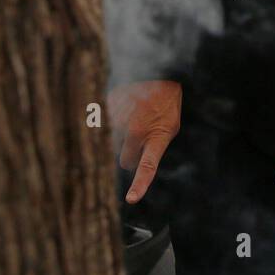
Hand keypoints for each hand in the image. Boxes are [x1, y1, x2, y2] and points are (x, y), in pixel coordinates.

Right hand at [108, 80, 182, 203]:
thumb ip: (151, 150)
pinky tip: (126, 108)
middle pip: (124, 161)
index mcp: (154, 138)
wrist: (164, 75)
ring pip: (113, 141)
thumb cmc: (167, 106)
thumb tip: (126, 164)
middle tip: (140, 139)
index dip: (139, 185)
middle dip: (129, 156)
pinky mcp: (111, 106)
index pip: (147, 167)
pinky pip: (105, 123)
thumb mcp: (169, 129)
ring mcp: (123, 118)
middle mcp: (136, 130)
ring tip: (136, 118)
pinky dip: (112, 120)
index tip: (131, 200)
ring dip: (120, 135)